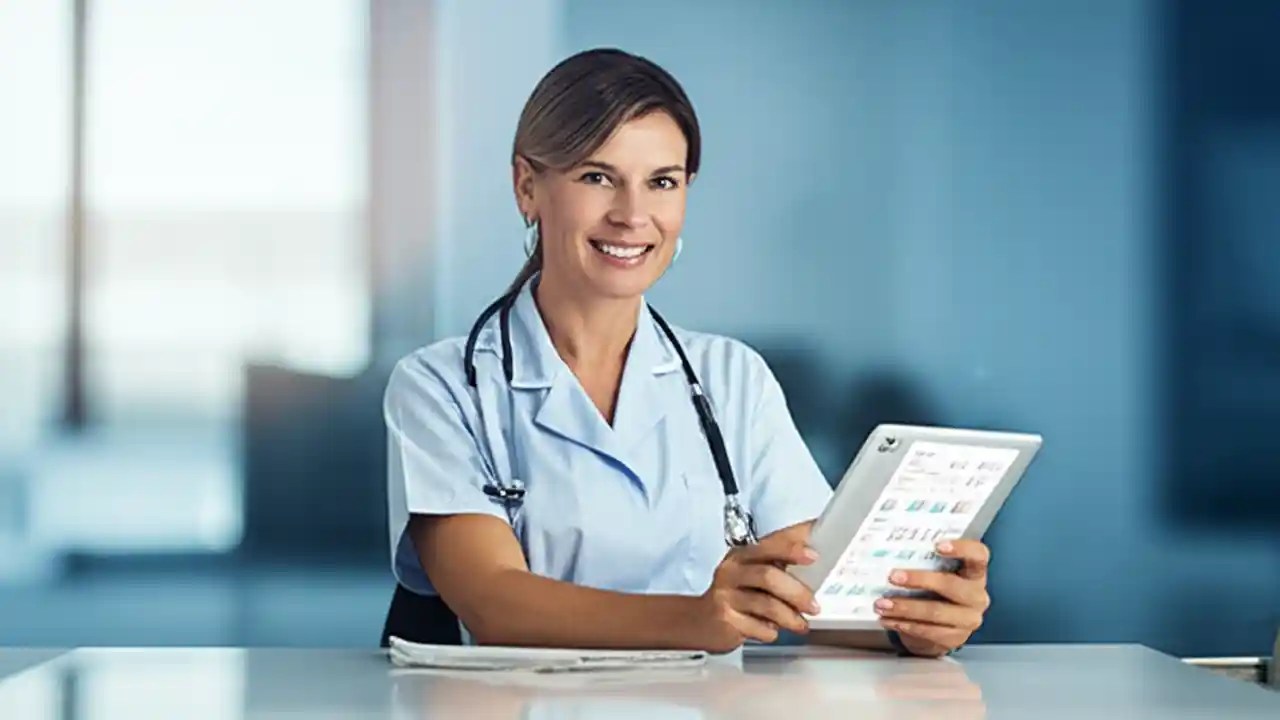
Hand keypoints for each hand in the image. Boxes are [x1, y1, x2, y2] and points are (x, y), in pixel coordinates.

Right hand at [695, 533, 820, 652]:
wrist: (701, 620)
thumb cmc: (735, 593)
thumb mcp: (753, 571)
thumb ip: (780, 561)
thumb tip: (815, 547)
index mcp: (743, 554)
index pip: (770, 545)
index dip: (792, 549)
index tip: (813, 555)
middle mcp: (732, 571)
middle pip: (768, 576)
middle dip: (796, 592)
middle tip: (814, 605)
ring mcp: (727, 595)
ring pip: (765, 604)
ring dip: (790, 617)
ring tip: (800, 624)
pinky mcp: (726, 620)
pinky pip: (758, 627)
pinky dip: (771, 631)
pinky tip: (771, 630)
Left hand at [875, 539, 991, 656]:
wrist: (942, 628)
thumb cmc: (936, 591)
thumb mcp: (937, 574)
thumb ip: (925, 562)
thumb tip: (891, 551)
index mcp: (975, 573)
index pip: (979, 556)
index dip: (962, 549)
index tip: (937, 545)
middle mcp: (977, 596)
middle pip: (951, 585)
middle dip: (919, 580)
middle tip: (892, 576)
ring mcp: (968, 619)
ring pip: (935, 611)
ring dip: (905, 607)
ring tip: (881, 603)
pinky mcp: (955, 638)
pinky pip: (927, 631)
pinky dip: (904, 624)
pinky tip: (887, 620)